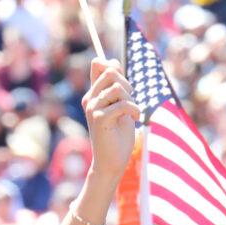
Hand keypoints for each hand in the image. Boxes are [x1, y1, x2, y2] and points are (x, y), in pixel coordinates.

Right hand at [83, 59, 139, 182]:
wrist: (111, 162)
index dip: (114, 67)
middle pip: (111, 71)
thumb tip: (113, 61)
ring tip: (132, 113)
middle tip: (130, 102)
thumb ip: (117, 87)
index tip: (124, 86)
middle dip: (127, 83)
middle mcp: (90, 99)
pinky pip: (123, 104)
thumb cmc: (118, 136)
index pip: (99, 64)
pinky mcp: (99, 118)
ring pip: (118, 87)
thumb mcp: (120, 106)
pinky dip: (135, 111)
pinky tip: (135, 119)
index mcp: (93, 94)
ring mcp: (93, 108)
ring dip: (132, 99)